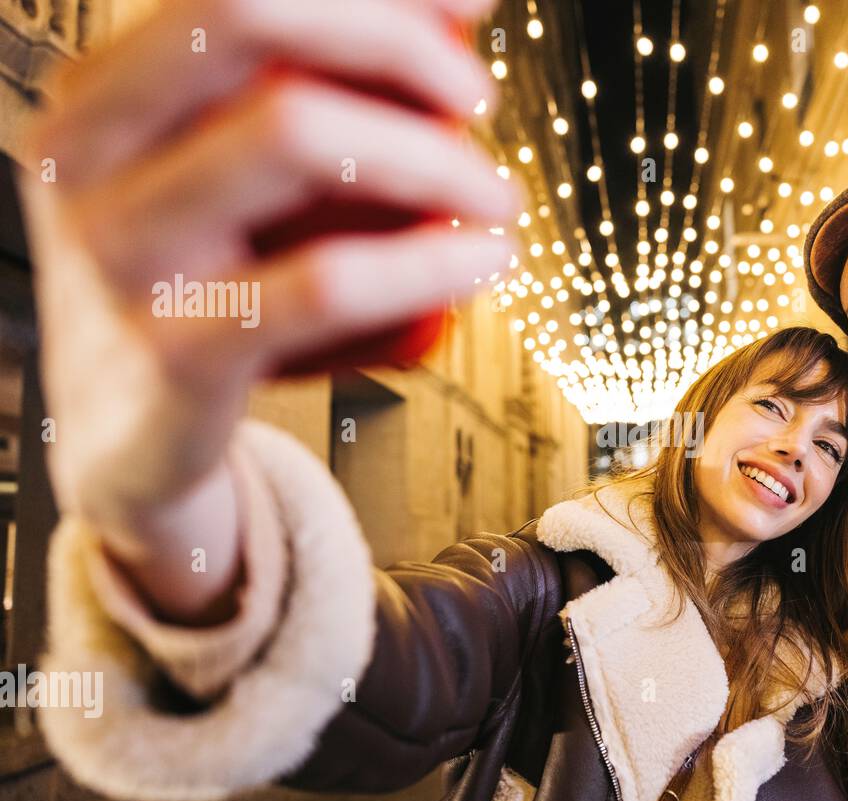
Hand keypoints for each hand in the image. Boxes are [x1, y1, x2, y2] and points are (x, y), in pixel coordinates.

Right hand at [16, 0, 519, 615]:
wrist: (133, 446)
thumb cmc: (202, 294)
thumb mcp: (220, 185)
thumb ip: (302, 101)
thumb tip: (455, 10)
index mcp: (99, 98)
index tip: (467, 4)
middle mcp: (87, 158)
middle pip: (246, 20)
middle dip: (394, 42)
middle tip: (479, 99)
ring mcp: (121, 255)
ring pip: (294, 134)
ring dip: (432, 153)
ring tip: (497, 198)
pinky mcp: (176, 352)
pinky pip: (327, 281)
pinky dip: (429, 260)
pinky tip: (484, 261)